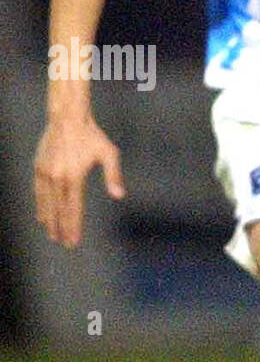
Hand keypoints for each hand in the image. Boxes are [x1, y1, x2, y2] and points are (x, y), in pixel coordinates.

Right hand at [34, 115, 125, 246]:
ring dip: (50, 220)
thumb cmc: (92, 136)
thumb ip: (113, 175)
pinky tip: (42, 216)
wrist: (67, 117)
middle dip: (62, 228)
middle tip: (64, 243)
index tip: (73, 241)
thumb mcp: (109, 153)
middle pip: (59, 209)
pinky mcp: (38, 167)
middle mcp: (57, 177)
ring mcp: (45, 173)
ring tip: (52, 234)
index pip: (73, 208)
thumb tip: (119, 196)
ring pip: (46, 203)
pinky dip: (40, 205)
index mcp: (74, 177)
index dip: (74, 226)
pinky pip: (38, 192)